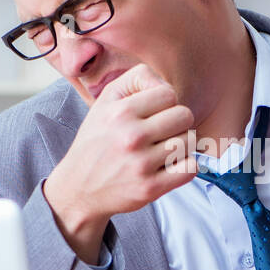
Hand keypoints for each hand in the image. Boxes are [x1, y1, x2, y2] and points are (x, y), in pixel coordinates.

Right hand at [43, 63, 195, 261]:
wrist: (78, 189)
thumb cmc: (96, 142)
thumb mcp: (104, 102)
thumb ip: (134, 80)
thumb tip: (163, 82)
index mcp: (120, 112)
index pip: (168, 94)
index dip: (166, 102)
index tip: (156, 113)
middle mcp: (131, 137)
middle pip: (184, 116)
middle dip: (177, 122)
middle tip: (163, 132)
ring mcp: (141, 164)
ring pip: (189, 141)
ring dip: (181, 145)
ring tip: (163, 149)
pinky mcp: (150, 188)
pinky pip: (190, 168)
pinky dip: (186, 166)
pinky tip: (171, 166)